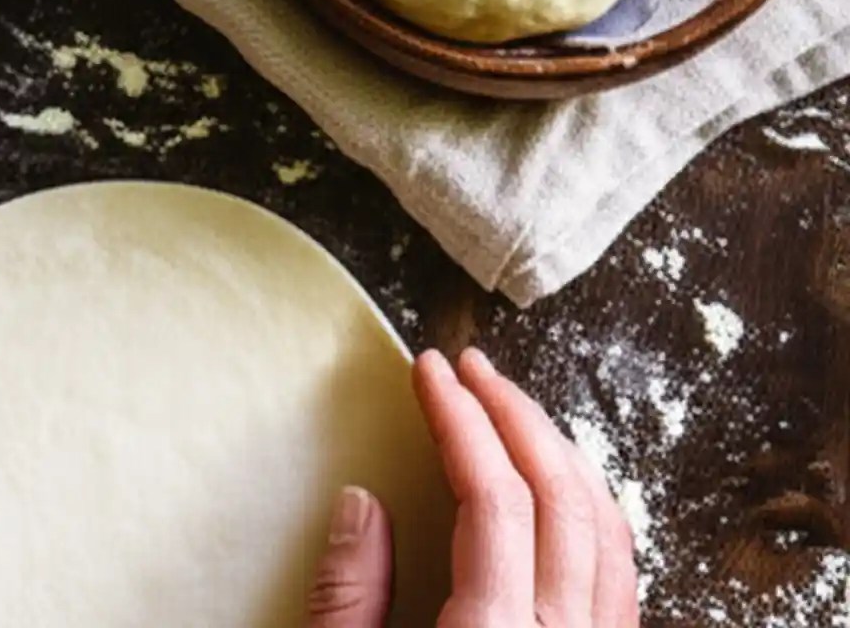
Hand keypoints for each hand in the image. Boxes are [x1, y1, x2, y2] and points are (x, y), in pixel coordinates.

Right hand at [306, 348, 639, 626]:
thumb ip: (349, 599)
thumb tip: (361, 503)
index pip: (493, 499)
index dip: (462, 421)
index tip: (432, 373)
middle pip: (561, 497)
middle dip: (515, 415)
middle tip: (473, 369)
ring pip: (606, 526)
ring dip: (560, 451)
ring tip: (514, 408)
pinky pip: (620, 569)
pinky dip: (594, 506)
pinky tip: (562, 482)